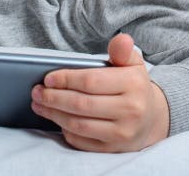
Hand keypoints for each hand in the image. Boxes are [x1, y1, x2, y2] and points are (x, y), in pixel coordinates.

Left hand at [30, 33, 169, 152]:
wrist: (152, 118)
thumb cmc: (134, 86)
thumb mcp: (132, 64)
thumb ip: (122, 50)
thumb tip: (121, 39)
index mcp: (133, 84)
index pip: (91, 81)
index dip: (65, 79)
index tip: (47, 78)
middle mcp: (130, 110)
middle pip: (81, 104)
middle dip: (53, 97)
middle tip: (36, 91)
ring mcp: (122, 133)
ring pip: (78, 124)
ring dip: (53, 114)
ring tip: (39, 104)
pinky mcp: (113, 149)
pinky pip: (82, 141)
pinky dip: (65, 130)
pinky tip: (56, 119)